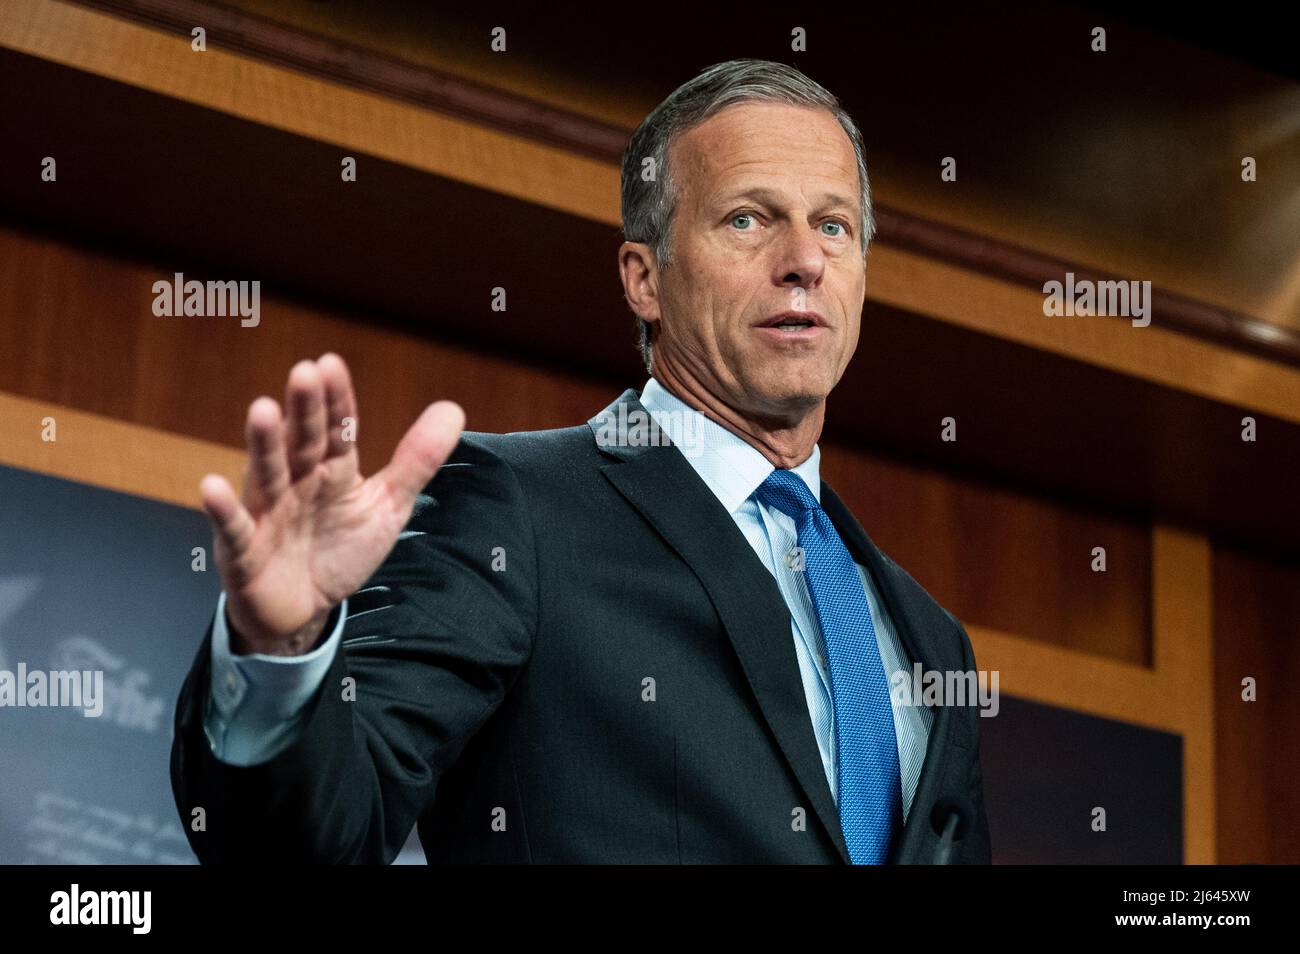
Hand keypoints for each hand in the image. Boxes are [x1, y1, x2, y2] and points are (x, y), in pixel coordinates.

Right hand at [199, 353, 464, 654]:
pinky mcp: (243, 551)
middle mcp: (296, 483)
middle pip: (302, 443)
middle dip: (304, 410)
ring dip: (263, 445)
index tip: (331, 364)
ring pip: (267, 474)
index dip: (336, 401)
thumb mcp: (386, 505)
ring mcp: (267, 513)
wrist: (302, 610)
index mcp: (332, 470)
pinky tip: (212, 485)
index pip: (337, 430)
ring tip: (262, 410)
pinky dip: (223, 510)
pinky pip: (234, 528)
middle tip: (305, 372)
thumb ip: (416, 460)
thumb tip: (453, 409)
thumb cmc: (338, 548)